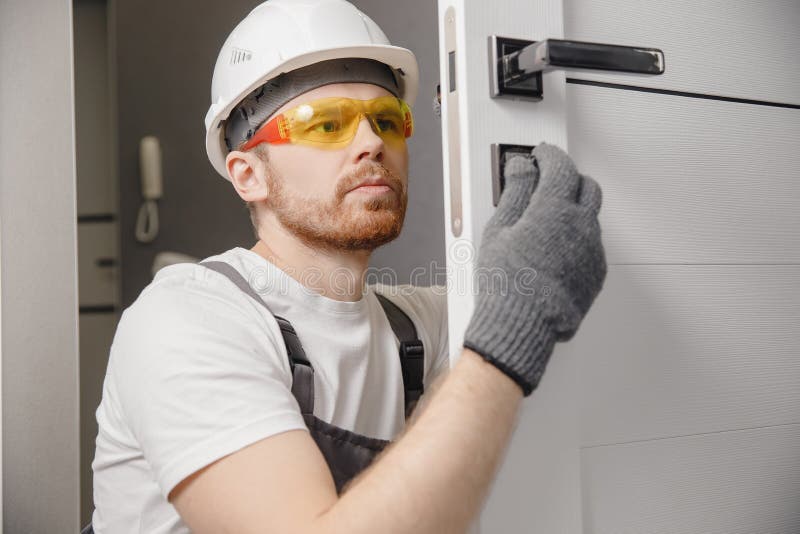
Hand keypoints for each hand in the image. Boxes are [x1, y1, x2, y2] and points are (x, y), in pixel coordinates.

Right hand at [463, 143, 606, 395]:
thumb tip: (521, 168)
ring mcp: (593, 249)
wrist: (524, 324)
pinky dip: (578, 236)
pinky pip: (592, 244)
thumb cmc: (507, 281)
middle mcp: (582, 225)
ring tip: (548, 219)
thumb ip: (515, 191)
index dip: (549, 155)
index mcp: (556, 209)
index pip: (561, 166)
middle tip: (548, 182)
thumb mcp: (500, 229)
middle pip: (585, 186)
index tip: (540, 155)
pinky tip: (556, 248)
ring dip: (574, 208)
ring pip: (591, 215)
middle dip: (568, 178)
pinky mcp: (596, 271)